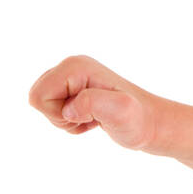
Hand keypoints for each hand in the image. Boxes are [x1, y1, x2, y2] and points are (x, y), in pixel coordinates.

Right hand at [28, 54, 164, 151]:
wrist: (154, 126)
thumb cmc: (139, 121)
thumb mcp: (120, 112)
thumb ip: (92, 104)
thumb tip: (69, 109)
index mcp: (75, 66)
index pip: (39, 96)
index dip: (58, 114)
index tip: (87, 115)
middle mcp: (72, 66)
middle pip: (38, 98)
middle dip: (59, 116)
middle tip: (89, 119)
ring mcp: (74, 78)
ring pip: (45, 106)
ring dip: (67, 120)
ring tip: (93, 119)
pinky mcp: (77, 90)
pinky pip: (56, 110)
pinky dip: (72, 122)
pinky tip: (93, 120)